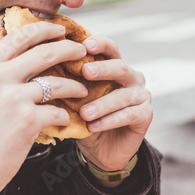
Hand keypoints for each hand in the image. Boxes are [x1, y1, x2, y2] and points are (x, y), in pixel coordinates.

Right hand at [0, 20, 89, 194]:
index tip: (60, 30)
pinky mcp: (27, 121)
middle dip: (69, 49)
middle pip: (45, 52)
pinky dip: (65, 116)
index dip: (45, 29)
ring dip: (74, 86)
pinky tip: (66, 120)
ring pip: (57, 82)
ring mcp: (13, 99)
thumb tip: (24, 58)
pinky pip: (57, 112)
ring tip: (82, 89)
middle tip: (81, 51)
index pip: (20, 36)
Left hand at [75, 35, 151, 172]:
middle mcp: (132, 78)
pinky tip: (93, 126)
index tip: (85, 44)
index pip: (111, 49)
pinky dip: (109, 120)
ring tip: (84, 113)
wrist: (102, 150)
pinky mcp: (146, 115)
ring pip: (123, 96)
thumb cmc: (88, 119)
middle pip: (121, 68)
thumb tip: (48, 68)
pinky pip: (128, 115)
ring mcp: (142, 96)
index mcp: (116, 67)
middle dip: (103, 69)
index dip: (100, 44)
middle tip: (85, 72)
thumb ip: (70, 84)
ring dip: (102, 104)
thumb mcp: (76, 99)